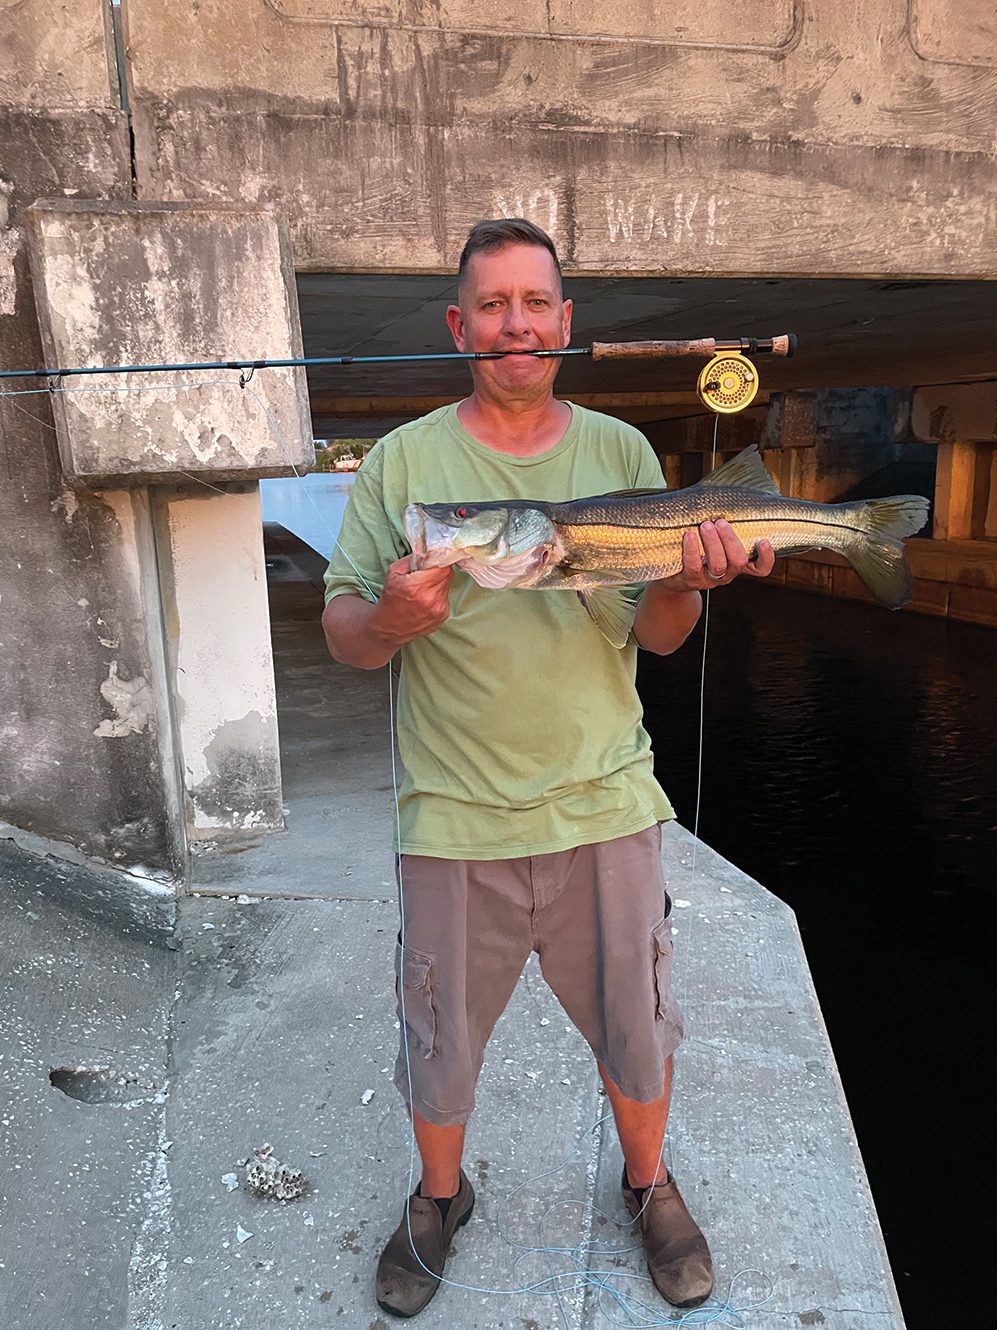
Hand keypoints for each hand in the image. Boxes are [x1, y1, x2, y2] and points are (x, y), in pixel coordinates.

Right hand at [370, 556, 452, 647]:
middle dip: (438, 568)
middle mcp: (430, 599)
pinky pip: (446, 596)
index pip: (442, 565)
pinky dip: (439, 593)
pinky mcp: (444, 615)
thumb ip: (413, 559)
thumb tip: (430, 550)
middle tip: (427, 571)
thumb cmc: (390, 598)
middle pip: (447, 573)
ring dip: (438, 581)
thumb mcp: (394, 572)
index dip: (439, 558)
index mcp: (416, 586)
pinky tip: (426, 598)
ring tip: (424, 587)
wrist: (389, 627)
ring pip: (447, 584)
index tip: (435, 556)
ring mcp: (439, 609)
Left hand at [659, 521, 775, 591]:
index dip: (766, 558)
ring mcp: (709, 579)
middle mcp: (726, 573)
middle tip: (720, 522)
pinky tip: (689, 535)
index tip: (764, 541)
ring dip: (713, 543)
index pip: (760, 568)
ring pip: (718, 564)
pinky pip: (694, 566)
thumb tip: (724, 495)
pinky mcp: (691, 580)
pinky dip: (692, 549)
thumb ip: (723, 526)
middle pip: (738, 561)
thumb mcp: (714, 541)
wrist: (672, 575)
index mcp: (736, 564)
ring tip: (705, 525)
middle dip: (730, 540)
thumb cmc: (696, 551)